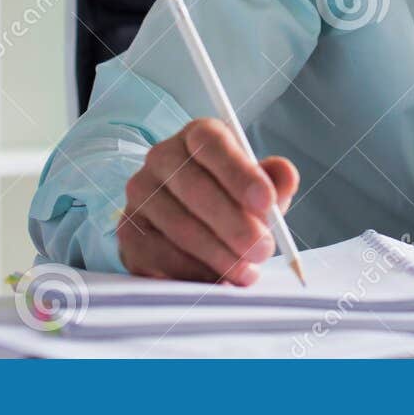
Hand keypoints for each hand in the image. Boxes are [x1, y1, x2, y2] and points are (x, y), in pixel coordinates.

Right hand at [117, 118, 299, 284]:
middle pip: (195, 187)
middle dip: (235, 224)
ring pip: (179, 225)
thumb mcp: (259, 189)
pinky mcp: (128, 230)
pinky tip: (217, 279)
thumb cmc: (233, 201)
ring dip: (218, 254)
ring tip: (247, 271)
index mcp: (198, 135)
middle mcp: (162, 156)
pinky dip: (192, 271)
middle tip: (263, 250)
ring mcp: (140, 192)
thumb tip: (285, 174)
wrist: (192, 227)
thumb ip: (275, 182)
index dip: (240, 173)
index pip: (213, 143)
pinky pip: (159, 254)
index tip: (267, 203)